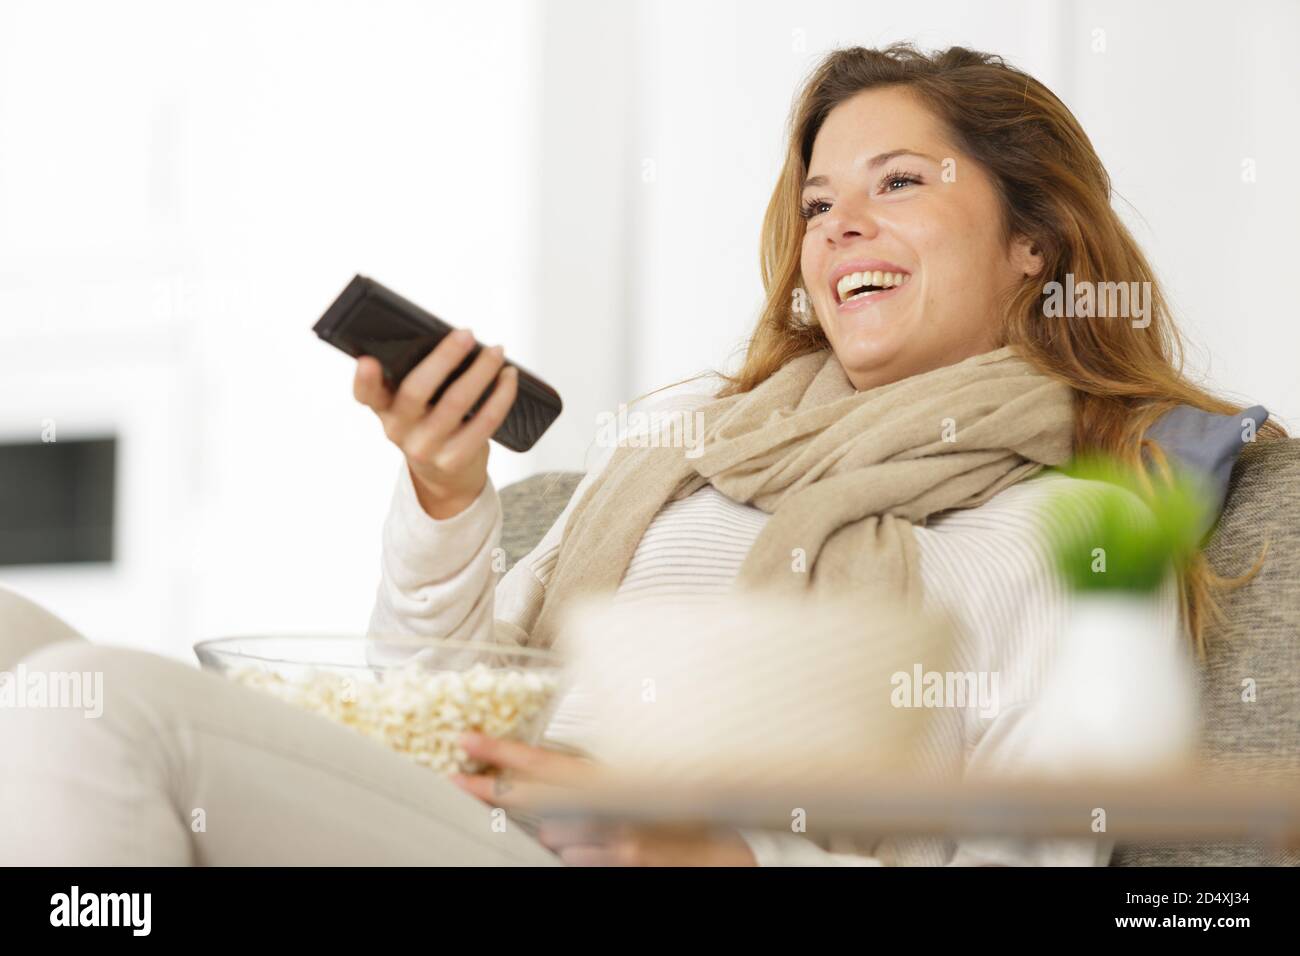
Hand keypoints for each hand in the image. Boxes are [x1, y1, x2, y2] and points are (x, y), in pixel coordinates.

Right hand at [353, 329, 517, 518]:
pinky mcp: (455, 459)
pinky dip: (501, 396)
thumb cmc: (431, 426)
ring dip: (481, 371)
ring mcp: (426, 448)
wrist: (445, 478)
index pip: (366, 395)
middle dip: (444, 358)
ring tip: (496, 352)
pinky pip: (484, 422)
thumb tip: (456, 339)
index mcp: (384, 409)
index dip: (364, 379)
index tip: (368, 360)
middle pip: (416, 391)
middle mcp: (399, 431)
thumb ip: (420, 379)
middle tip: (466, 334)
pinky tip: (509, 378)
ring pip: (456, 402)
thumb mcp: (414, 408)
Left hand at [449, 732, 756, 866]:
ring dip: (535, 828)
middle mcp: (607, 806)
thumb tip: (545, 780)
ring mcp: (612, 841)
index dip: (501, 750)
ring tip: (524, 823)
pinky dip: (567, 855)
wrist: (723, 854)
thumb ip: (595, 782)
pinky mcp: (621, 865)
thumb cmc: (680, 814)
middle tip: (454, 780)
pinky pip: (576, 862)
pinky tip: (565, 849)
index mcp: (610, 777)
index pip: (543, 760)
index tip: (465, 739)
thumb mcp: (638, 784)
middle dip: (489, 789)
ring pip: (550, 834)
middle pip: (533, 796)